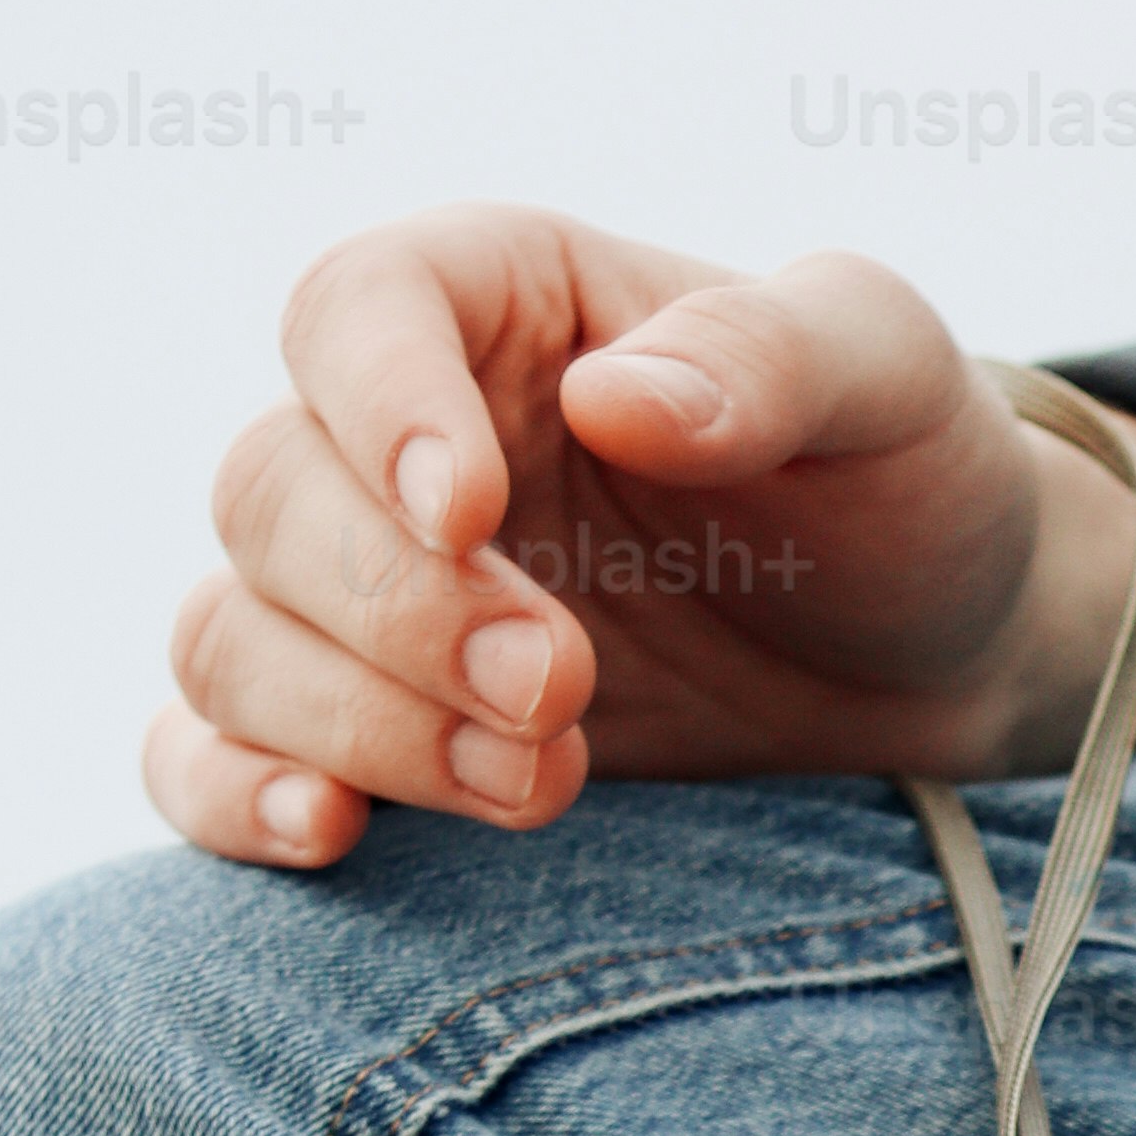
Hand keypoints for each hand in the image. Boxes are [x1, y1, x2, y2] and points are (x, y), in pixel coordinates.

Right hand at [143, 205, 1135, 870]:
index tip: (472, 513)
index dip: (379, 410)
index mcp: (496, 299)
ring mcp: (363, 596)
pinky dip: (231, 797)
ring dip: (355, 724)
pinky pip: (206, 753)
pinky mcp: (366, 735)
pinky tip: (330, 836)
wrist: (930, 658)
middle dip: (399, 614)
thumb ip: (774, 356)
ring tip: (541, 781)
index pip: (353, 308)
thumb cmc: (903, 482)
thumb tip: (625, 398)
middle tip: (561, 686)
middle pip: (271, 494)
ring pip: (231, 635)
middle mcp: (396, 440)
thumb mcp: (892, 380)